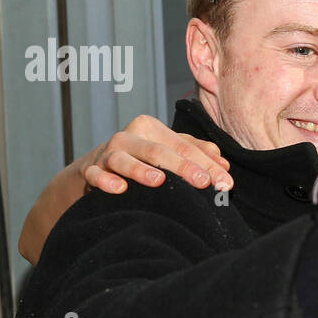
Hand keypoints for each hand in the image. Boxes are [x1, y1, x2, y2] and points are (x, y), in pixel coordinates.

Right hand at [79, 115, 233, 193]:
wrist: (98, 166)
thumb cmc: (143, 157)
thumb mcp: (169, 149)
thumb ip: (197, 152)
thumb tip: (224, 164)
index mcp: (151, 128)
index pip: (185, 147)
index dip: (208, 165)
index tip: (226, 183)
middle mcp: (129, 137)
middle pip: (158, 151)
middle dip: (183, 168)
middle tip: (203, 183)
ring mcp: (108, 154)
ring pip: (123, 159)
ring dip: (140, 170)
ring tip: (159, 180)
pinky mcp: (91, 171)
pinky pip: (96, 175)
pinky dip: (105, 181)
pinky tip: (119, 189)